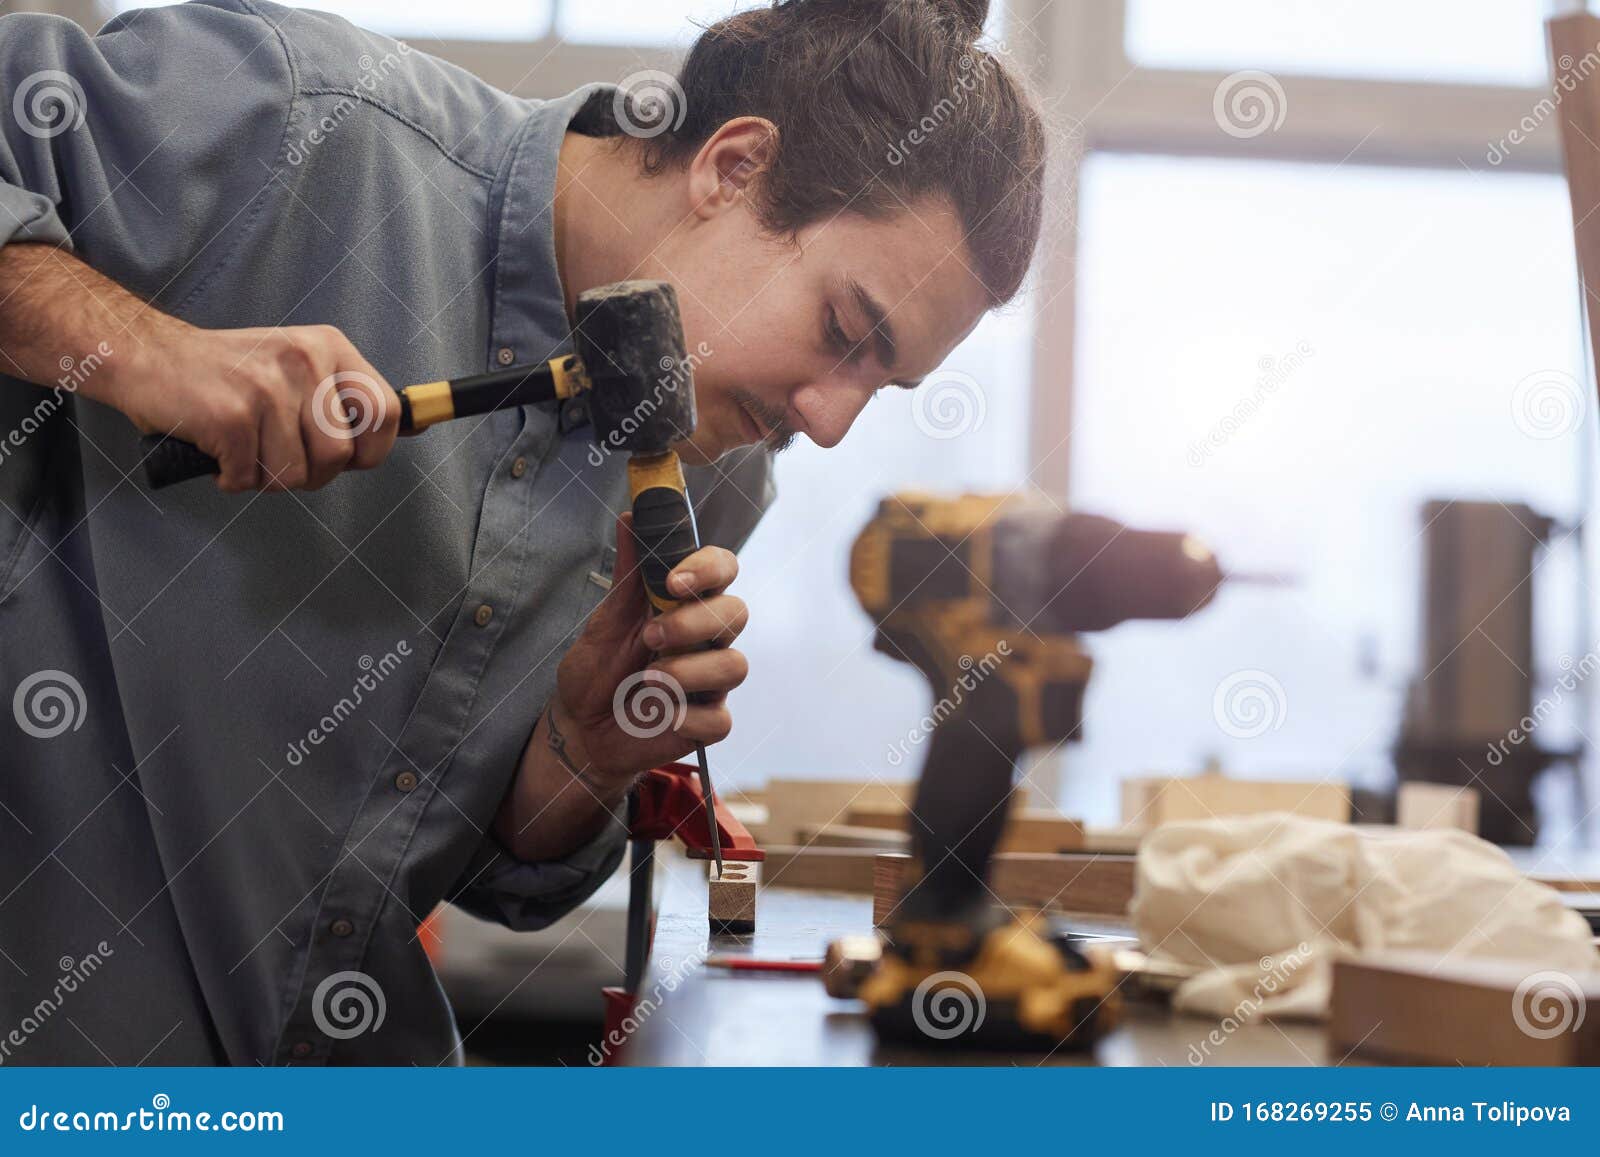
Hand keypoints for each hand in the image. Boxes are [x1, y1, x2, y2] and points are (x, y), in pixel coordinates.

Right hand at [109, 316, 399, 491]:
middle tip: (278, 456)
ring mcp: (268, 387)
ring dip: (267, 477)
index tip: (347, 458)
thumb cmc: (228, 373)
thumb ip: (347, 398)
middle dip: (310, 473)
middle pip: (340, 457)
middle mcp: (305, 361)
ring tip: (245, 449)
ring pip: (296, 475)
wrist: (148, 357)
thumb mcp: (299, 366)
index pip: (385, 412)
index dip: (370, 450)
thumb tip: (422, 424)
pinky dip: (231, 477)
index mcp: (330, 348)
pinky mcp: (232, 415)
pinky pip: (251, 479)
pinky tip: (218, 450)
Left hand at [550, 512, 748, 788]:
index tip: (674, 580)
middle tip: (652, 634)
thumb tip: (630, 517)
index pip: (723, 570)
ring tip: (648, 678)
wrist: (580, 727)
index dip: (708, 570)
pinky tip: (660, 713)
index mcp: (687, 604)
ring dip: (689, 670)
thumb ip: (627, 575)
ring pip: (734, 665)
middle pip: (737, 614)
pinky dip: (689, 715)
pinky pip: (719, 719)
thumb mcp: (605, 620)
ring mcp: (709, 681)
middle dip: (695, 622)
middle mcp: (706, 639)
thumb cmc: (596, 669)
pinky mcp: (706, 722)